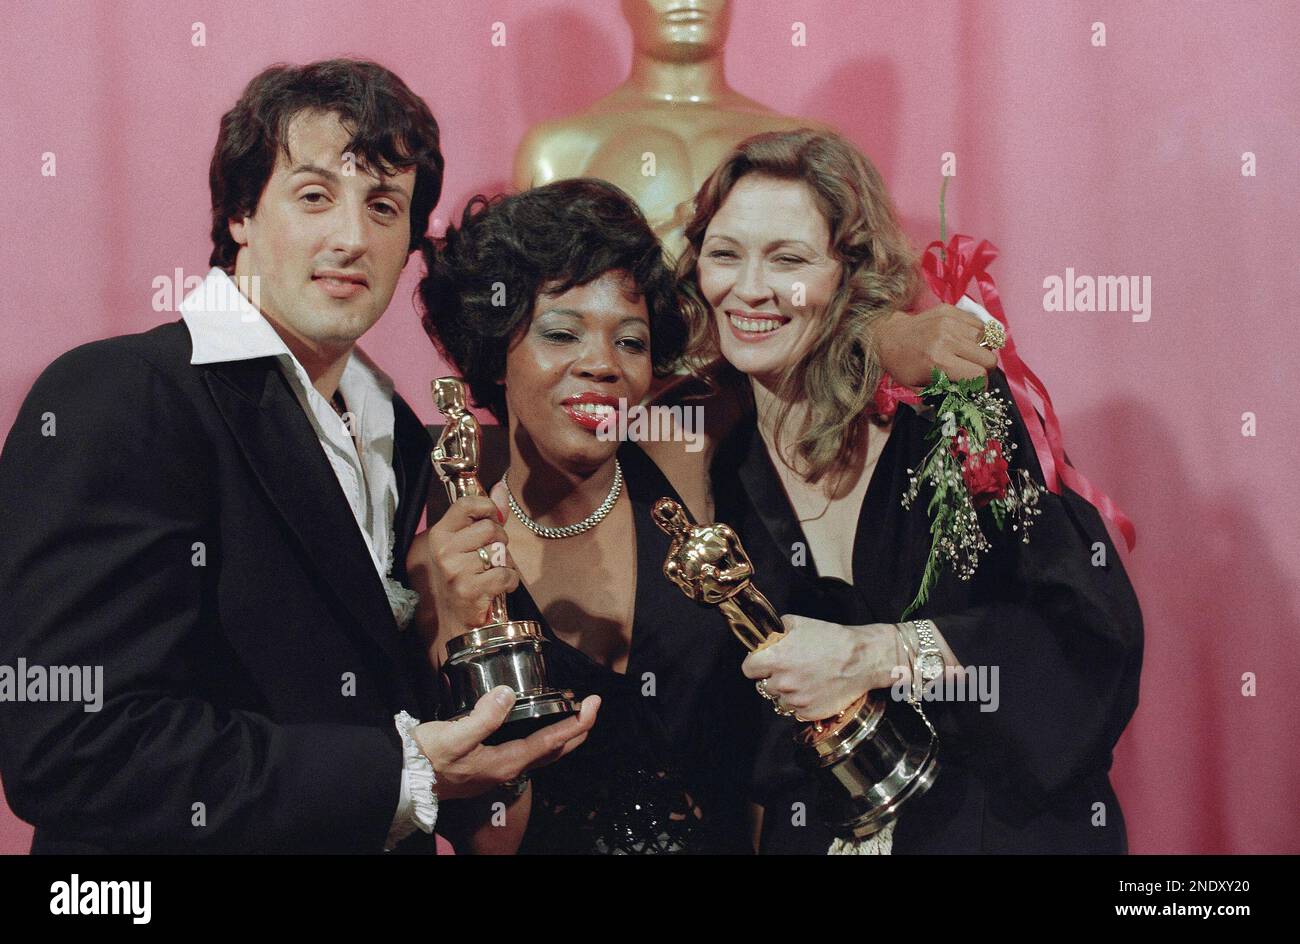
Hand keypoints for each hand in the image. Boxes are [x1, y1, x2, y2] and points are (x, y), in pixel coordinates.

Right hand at [413, 686, 600, 800]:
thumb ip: (483, 717)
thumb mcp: (454, 735)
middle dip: (577, 730)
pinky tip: (534, 728)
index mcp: (506, 762)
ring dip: (561, 735)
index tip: (593, 703)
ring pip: (541, 754)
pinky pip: (525, 752)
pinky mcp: (486, 766)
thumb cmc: (425, 758)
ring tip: (571, 716)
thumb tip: (508, 694)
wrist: (402, 780)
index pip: (551, 742)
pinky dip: (540, 738)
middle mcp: (506, 769)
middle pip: (554, 752)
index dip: (576, 723)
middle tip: (592, 708)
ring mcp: (496, 770)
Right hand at [425, 486, 517, 635]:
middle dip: (499, 541)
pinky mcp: (469, 589)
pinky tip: (498, 587)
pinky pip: (506, 574)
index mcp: (440, 534)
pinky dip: (510, 581)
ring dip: (504, 563)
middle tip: (490, 555)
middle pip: (490, 528)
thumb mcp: (467, 544)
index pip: (466, 504)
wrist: (455, 619)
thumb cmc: (463, 576)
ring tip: (490, 572)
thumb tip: (500, 488)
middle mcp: (444, 550)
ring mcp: (455, 570)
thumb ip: (485, 515)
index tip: (492, 517)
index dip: (487, 507)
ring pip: (499, 552)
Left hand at [741, 615, 900, 720]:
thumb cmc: (831, 639)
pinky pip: (797, 710)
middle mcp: (782, 682)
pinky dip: (803, 702)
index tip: (764, 663)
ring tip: (807, 678)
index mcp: (775, 659)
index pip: (748, 669)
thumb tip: (764, 638)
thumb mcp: (798, 623)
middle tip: (793, 668)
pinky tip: (815, 688)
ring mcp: (796, 700)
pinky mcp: (809, 713)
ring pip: (781, 699)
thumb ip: (775, 632)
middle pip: (765, 685)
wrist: (861, 659)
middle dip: (775, 677)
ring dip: (789, 692)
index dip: (756, 664)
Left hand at [874, 305, 996, 386]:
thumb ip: (947, 393)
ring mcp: (950, 322)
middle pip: (989, 358)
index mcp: (938, 361)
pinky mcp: (950, 310)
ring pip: (988, 339)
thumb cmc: (903, 366)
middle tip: (972, 371)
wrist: (887, 337)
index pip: (979, 375)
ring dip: (981, 349)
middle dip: (984, 368)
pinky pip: (979, 323)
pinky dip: (977, 334)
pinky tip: (964, 340)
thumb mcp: (920, 387)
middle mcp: (947, 339)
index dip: (980, 385)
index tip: (974, 387)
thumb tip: (971, 398)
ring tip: (967, 354)